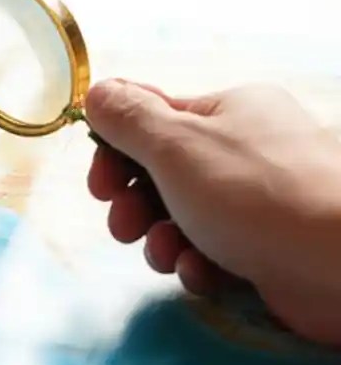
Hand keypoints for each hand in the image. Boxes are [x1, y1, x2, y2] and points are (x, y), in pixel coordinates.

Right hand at [84, 79, 340, 343]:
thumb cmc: (255, 193)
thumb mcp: (177, 145)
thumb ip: (129, 118)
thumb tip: (98, 91)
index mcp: (228, 111)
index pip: (152, 120)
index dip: (116, 153)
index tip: (100, 187)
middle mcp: (245, 150)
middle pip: (162, 174)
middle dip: (135, 205)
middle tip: (126, 228)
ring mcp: (258, 202)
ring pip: (182, 218)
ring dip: (162, 240)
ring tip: (168, 255)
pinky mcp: (267, 249)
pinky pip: (212, 252)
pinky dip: (197, 263)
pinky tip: (203, 273)